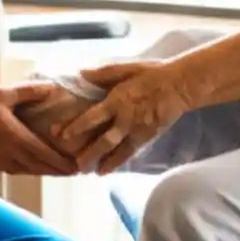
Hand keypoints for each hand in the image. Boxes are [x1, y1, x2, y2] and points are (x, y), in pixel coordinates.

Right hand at [0, 83, 79, 176]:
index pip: (45, 155)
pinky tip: (26, 165)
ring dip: (41, 171)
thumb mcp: (2, 94)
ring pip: (25, 171)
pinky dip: (24, 170)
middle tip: (73, 172)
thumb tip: (52, 88)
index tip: (78, 168)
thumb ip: (28, 92)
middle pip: (38, 168)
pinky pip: (11, 170)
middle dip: (57, 170)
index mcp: (15, 138)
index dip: (63, 163)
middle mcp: (8, 154)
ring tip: (54, 170)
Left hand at [54, 61, 191, 174]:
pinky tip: (105, 170)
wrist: (178, 86)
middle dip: (87, 152)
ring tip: (86, 171)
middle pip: (102, 140)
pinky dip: (116, 162)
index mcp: (116, 100)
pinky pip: (129, 153)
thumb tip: (81, 74)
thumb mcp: (126, 69)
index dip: (76, 127)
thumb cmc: (151, 74)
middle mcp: (124, 119)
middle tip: (73, 163)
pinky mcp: (145, 137)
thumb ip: (103, 74)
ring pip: (114, 150)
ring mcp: (135, 130)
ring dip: (100, 161)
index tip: (60, 135)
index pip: (92, 117)